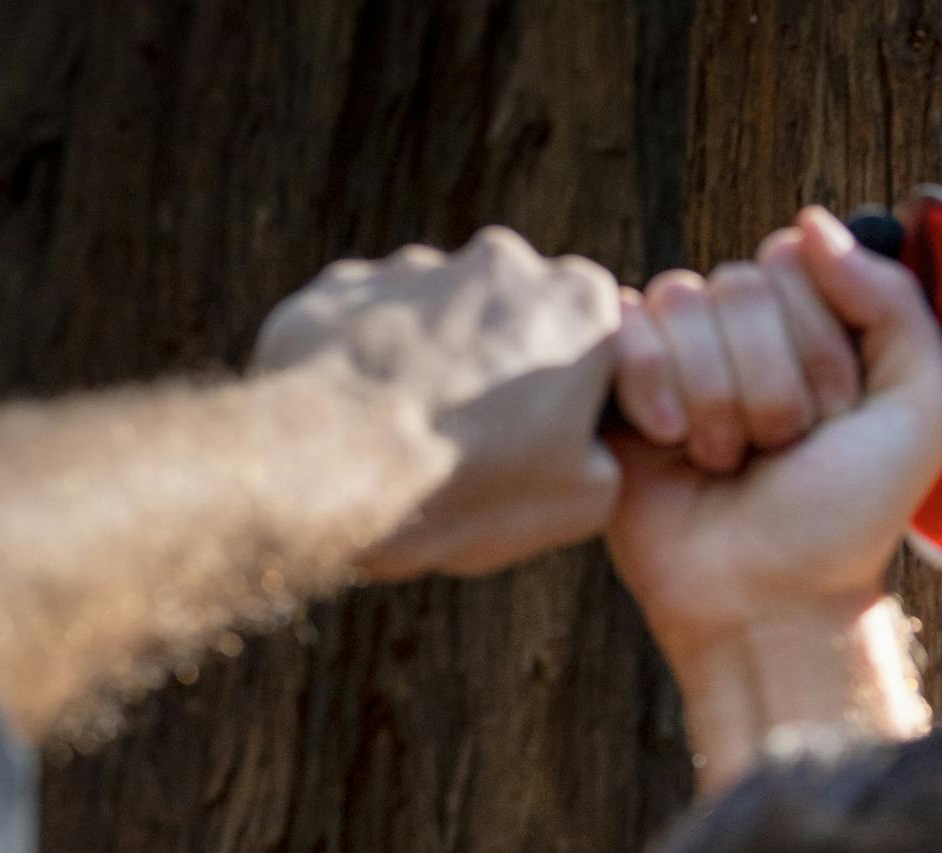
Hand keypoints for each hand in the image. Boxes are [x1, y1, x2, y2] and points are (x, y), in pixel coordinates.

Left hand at [252, 228, 624, 579]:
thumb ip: (609, 449)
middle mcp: (501, 262)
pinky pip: (377, 326)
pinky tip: (369, 422)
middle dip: (517, 372)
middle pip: (525, 320)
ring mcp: (416, 267)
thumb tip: (587, 443)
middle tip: (495, 446)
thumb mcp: (588, 500)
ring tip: (422, 440)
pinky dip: (380, 364)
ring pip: (447, 320)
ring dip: (445, 367)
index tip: (570, 448)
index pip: (610, 342)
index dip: (596, 400)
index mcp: (579, 303)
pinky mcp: (344, 286)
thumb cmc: (470, 485)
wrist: (330, 466)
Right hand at [603, 208, 941, 660]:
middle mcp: (746, 332)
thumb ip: (897, 305)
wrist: (769, 599)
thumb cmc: (847, 518)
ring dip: (716, 398)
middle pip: (741, 284)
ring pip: (682, 303)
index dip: (820, 343)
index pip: (797, 263)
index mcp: (816, 326)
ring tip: (729, 461)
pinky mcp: (618, 384)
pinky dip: (653, 392)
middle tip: (782, 450)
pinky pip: (622, 329)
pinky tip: (671, 445)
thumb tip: (811, 226)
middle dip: (771, 381)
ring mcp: (680, 355)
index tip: (836, 415)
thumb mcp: (923, 412)